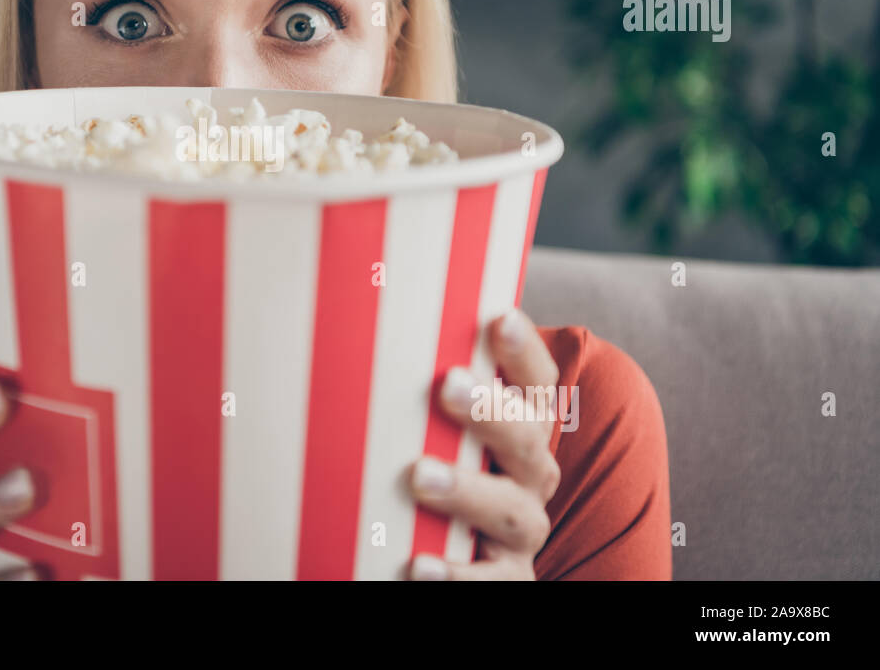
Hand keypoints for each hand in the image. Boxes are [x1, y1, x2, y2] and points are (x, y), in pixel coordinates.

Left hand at [408, 307, 560, 579]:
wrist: (474, 552)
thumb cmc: (449, 464)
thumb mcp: (447, 428)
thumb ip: (427, 391)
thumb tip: (362, 320)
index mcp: (524, 428)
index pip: (537, 385)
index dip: (524, 352)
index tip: (499, 318)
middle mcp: (532, 475)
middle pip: (528, 440)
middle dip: (489, 411)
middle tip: (447, 385)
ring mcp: (521, 529)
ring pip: (510, 511)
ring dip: (467, 490)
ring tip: (419, 475)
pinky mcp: (506, 576)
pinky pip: (490, 582)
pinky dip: (456, 575)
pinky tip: (416, 565)